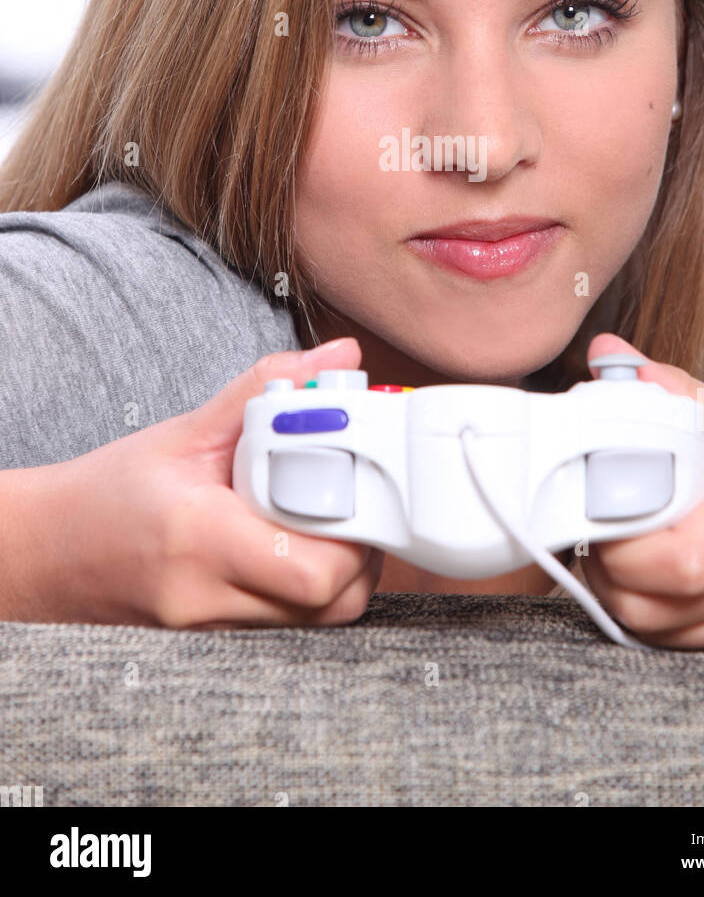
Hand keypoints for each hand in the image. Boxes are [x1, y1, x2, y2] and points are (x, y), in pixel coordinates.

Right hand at [7, 338, 383, 627]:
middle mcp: (210, 599)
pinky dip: (311, 589)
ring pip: (319, 622)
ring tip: (328, 519)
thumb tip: (339, 358)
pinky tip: (300, 545)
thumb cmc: (110, 492)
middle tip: (352, 501)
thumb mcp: (186, 431)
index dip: (355, 530)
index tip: (359, 483)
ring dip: (342, 573)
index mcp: (201, 540)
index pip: (314, 569)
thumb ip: (266, 388)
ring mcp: (215, 630)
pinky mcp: (221, 640)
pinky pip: (292, 625)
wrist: (50, 552)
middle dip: (360, 552)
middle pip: (332, 604)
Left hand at [580, 334, 703, 648]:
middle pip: (655, 605)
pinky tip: (656, 578)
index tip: (596, 502)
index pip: (672, 557)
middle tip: (598, 524)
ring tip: (622, 547)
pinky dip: (660, 615)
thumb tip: (605, 357)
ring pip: (665, 635)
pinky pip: (691, 646)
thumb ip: (674, 393)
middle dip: (607, 568)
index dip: (616, 537)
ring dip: (626, 595)